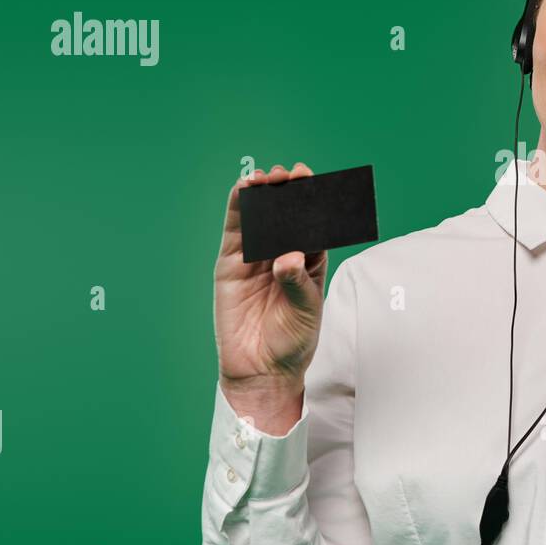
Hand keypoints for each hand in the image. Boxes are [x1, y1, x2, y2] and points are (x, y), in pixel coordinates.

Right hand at [213, 162, 328, 431]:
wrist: (262, 369)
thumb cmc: (293, 341)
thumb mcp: (306, 311)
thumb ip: (298, 283)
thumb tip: (287, 257)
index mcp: (309, 263)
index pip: (313, 226)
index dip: (313, 203)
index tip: (314, 182)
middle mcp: (283, 255)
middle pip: (286, 217)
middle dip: (288, 194)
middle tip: (291, 175)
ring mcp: (256, 259)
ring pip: (259, 219)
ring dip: (263, 196)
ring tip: (266, 178)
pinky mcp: (231, 266)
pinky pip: (235, 233)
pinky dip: (237, 210)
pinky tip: (242, 190)